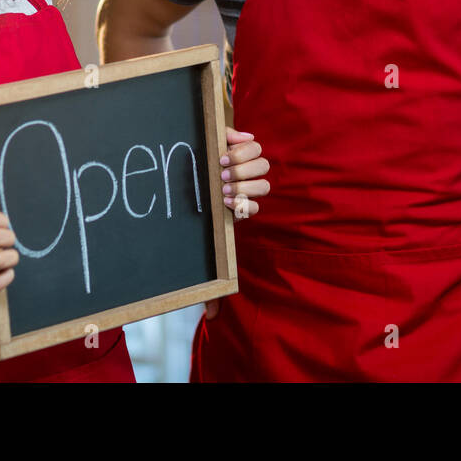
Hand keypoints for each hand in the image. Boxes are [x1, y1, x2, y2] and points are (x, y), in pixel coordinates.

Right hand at [206, 126, 268, 319]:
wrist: (197, 171)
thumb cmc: (196, 217)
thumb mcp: (202, 249)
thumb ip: (209, 282)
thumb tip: (213, 318)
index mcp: (239, 207)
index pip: (253, 206)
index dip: (243, 204)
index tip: (223, 202)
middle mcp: (247, 185)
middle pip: (263, 182)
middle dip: (242, 182)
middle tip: (220, 181)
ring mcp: (246, 163)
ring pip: (261, 162)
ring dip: (241, 163)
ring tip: (220, 165)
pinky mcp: (239, 142)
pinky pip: (252, 141)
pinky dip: (241, 142)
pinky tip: (224, 145)